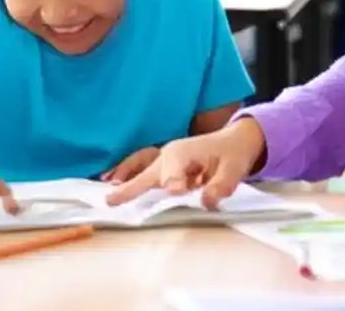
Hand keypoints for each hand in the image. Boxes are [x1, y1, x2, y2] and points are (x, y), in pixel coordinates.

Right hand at [106, 118, 265, 208]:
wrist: (234, 141)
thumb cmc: (232, 153)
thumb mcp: (233, 169)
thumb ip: (220, 186)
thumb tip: (206, 202)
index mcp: (184, 153)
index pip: (172, 175)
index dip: (175, 185)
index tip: (180, 191)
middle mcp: (169, 156)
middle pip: (147, 174)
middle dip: (131, 187)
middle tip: (111, 200)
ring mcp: (165, 162)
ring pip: (142, 174)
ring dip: (127, 186)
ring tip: (110, 199)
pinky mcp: (165, 169)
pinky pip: (145, 176)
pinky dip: (131, 183)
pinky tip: (117, 192)